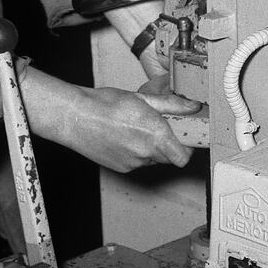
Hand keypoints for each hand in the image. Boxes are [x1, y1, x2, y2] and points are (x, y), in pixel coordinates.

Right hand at [23, 66, 199, 171]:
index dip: (187, 148)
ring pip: (152, 160)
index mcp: (156, 135)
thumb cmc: (106, 104)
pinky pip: (136, 162)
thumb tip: (192, 106)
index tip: (184, 136)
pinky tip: (123, 137)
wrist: (75, 117)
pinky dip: (135, 153)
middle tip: (159, 127)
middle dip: (169, 144)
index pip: (183, 157)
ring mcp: (132, 164)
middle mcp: (146, 154)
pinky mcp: (120, 168)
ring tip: (135, 129)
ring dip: (151, 148)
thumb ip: (172, 105)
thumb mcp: (143, 99)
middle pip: (169, 158)